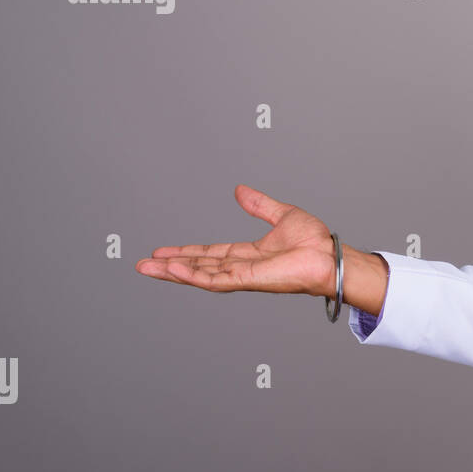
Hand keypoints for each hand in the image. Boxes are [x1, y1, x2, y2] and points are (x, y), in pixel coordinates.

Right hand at [135, 184, 336, 297]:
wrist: (328, 255)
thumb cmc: (314, 241)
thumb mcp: (281, 215)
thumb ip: (259, 205)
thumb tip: (239, 190)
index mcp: (249, 254)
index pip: (210, 254)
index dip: (187, 252)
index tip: (164, 251)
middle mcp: (242, 267)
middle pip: (198, 267)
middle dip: (170, 266)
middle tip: (143, 265)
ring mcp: (243, 276)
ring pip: (200, 275)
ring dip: (173, 272)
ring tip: (148, 268)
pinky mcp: (247, 281)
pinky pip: (214, 279)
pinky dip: (192, 275)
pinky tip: (173, 269)